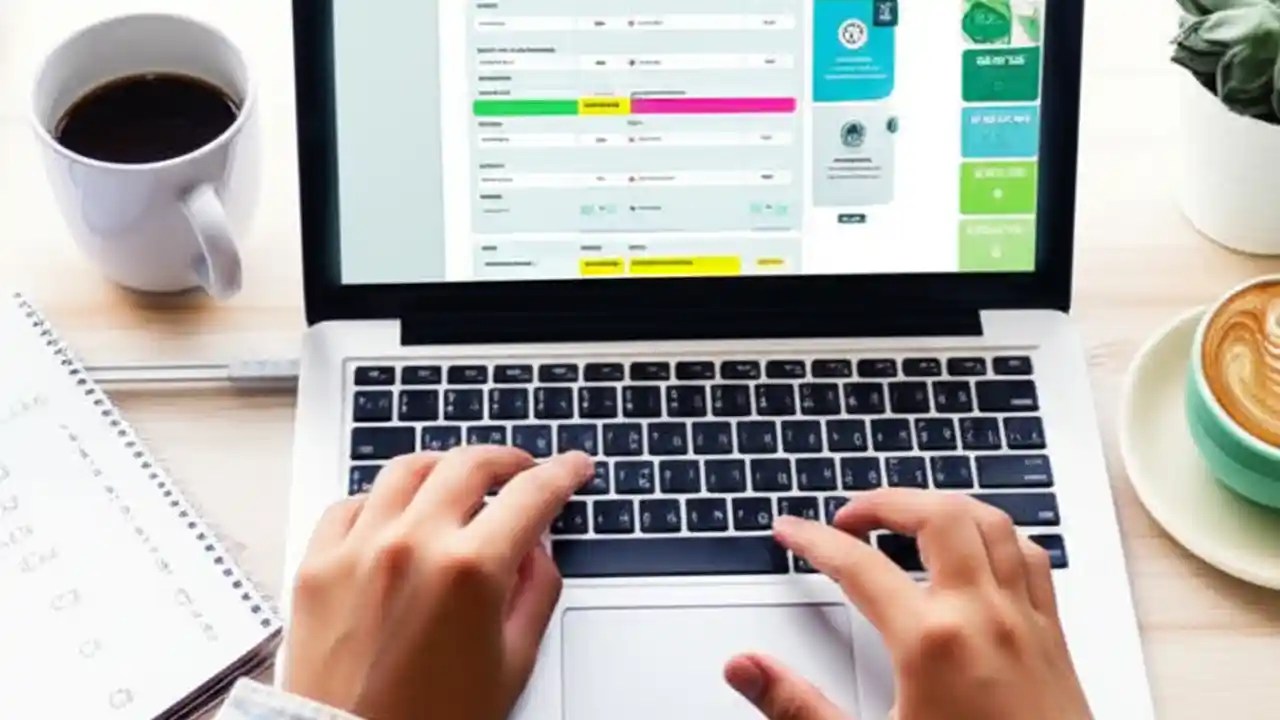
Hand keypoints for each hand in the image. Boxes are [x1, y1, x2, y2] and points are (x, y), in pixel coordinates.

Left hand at [281, 448, 592, 719]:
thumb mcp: (513, 663)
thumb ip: (536, 593)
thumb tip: (535, 549)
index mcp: (471, 570)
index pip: (533, 494)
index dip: (562, 473)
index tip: (572, 467)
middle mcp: (414, 544)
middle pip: (470, 463)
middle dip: (508, 460)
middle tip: (522, 470)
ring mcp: (359, 549)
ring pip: (408, 469)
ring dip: (445, 467)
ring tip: (460, 480)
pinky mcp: (317, 564)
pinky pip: (351, 503)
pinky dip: (382, 500)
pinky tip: (397, 514)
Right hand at [724, 489, 1091, 719]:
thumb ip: (799, 706)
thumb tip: (747, 669)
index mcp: (931, 643)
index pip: (857, 565)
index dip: (814, 541)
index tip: (791, 532)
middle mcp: (983, 618)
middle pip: (937, 516)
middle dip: (886, 502)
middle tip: (850, 516)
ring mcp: (1024, 622)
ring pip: (992, 523)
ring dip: (944, 506)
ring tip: (909, 514)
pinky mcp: (1053, 639)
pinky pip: (1031, 557)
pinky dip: (998, 535)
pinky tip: (979, 548)